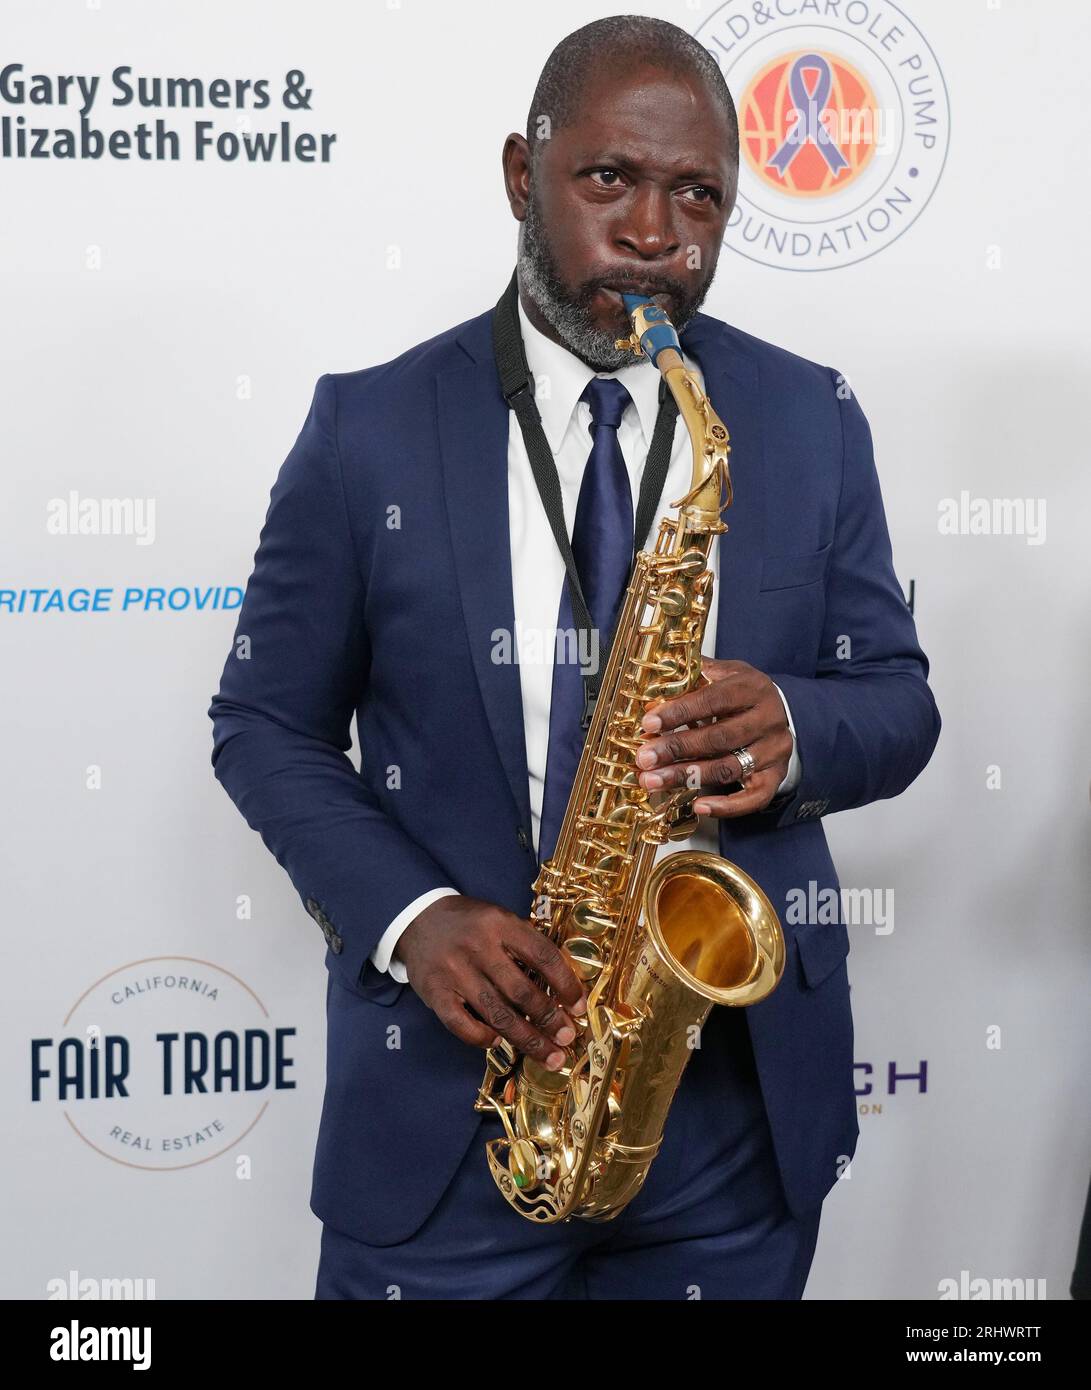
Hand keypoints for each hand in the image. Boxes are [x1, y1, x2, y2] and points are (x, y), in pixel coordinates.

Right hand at [394, 895, 586, 1068]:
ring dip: (527, 1039)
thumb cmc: (469, 923)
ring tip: (549, 1056)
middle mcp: (478, 947)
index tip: (579, 1007)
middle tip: (567, 1038)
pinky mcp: (434, 992)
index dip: (566, 985)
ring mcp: (454, 971)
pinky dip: (482, 1038)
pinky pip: (461, 1024)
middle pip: (522, 991)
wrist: (418, 918)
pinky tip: (498, 1043)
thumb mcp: (499, 919)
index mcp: (501, 924)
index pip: (543, 956)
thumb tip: (561, 988)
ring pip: (497, 1014)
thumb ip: (524, 946)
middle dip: (550, 1020)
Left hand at [634, 658, 792, 816]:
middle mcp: (768, 718)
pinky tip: (699, 807)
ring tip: (655, 782)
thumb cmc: (738, 694)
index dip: (679, 712)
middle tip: (645, 759)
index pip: (713, 699)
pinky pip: (754, 797)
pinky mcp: (776, 775)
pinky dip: (726, 806)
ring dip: (688, 777)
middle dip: (677, 749)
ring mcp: (774, 749)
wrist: (777, 710)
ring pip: (729, 768)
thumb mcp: (720, 676)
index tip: (649, 723)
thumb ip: (689, 683)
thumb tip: (650, 698)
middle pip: (720, 738)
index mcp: (752, 687)